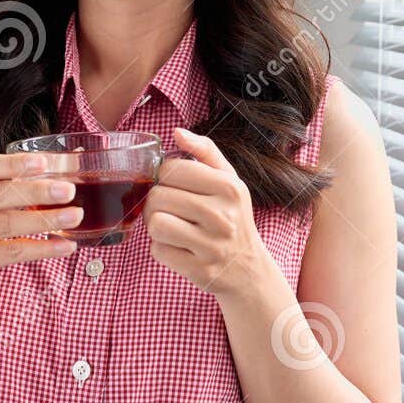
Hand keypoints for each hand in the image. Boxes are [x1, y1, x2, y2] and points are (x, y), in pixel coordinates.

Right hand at [0, 153, 83, 303]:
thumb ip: (9, 187)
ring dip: (45, 220)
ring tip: (74, 216)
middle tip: (68, 190)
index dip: (13, 163)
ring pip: (6, 224)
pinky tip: (64, 246)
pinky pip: (10, 253)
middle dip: (36, 191)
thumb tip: (59, 168)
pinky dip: (41, 249)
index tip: (42, 161)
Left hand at [143, 126, 268, 296]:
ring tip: (171, 227)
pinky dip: (162, 249)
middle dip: (156, 202)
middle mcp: (222, 215)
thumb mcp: (230, 181)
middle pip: (158, 196)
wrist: (248, 269)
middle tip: (170, 210)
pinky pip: (158, 251)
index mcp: (228, 187)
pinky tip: (178, 247)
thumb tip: (177, 132)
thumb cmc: (233, 218)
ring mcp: (212, 246)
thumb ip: (205, 151)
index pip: (171, 169)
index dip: (164, 176)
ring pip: (155, 223)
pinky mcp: (199, 270)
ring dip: (156, 226)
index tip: (174, 186)